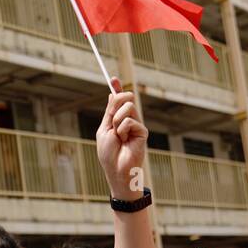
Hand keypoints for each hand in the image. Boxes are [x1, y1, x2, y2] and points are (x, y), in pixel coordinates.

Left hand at [95, 79, 147, 199]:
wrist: (117, 170)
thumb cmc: (108, 154)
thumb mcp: (105, 129)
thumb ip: (110, 112)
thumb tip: (112, 94)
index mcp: (117, 119)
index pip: (118, 99)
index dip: (116, 87)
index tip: (112, 77)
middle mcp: (128, 119)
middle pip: (124, 97)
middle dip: (116, 104)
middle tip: (112, 121)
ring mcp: (136, 125)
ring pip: (128, 106)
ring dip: (117, 121)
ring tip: (118, 136)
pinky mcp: (142, 131)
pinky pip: (130, 120)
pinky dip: (123, 130)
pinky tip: (125, 140)